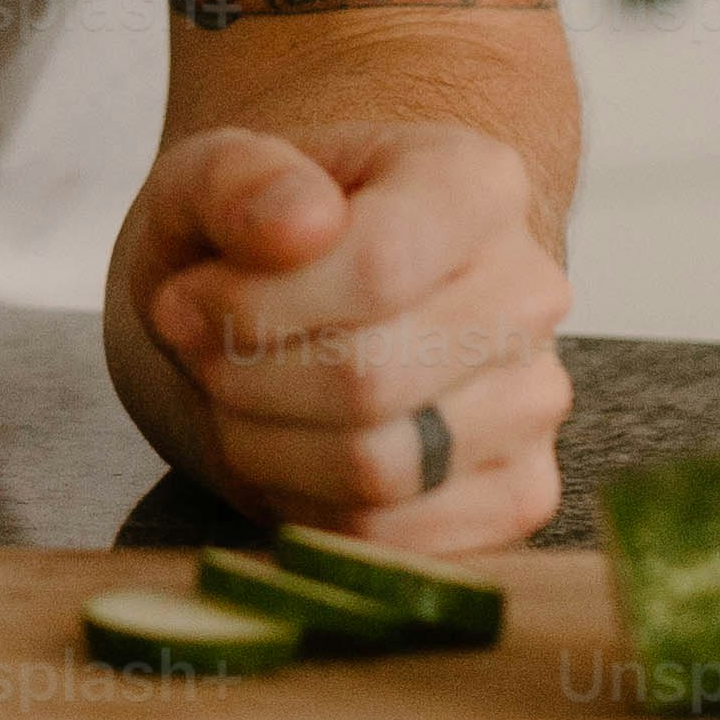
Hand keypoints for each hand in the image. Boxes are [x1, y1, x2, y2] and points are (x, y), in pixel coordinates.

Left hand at [103, 119, 571, 560]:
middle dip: (246, 380)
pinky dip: (304, 507)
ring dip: (264, 446)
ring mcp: (536, 400)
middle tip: (200, 353)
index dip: (255, 307)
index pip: (377, 267)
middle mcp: (530, 290)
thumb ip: (235, 182)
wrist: (287, 311)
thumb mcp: (204, 184)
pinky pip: (390, 537)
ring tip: (235, 398)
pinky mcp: (518, 495)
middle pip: (370, 378)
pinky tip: (284, 451)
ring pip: (380, 468)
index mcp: (475, 182)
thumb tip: (302, 222)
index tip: (183, 302)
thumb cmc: (247, 240)